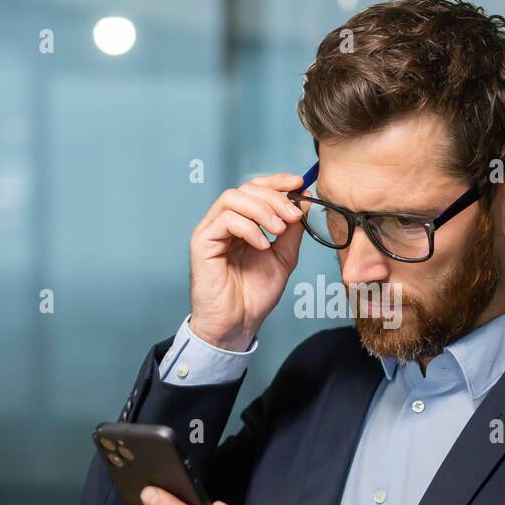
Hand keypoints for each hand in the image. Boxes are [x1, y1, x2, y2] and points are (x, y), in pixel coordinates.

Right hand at [188, 174, 306, 350]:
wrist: (238, 323)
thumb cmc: (255, 295)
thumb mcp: (284, 257)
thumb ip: (292, 230)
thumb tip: (303, 200)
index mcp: (243, 222)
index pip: (256, 188)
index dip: (276, 181)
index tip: (299, 184)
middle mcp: (224, 222)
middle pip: (246, 188)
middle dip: (274, 197)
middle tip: (293, 215)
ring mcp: (211, 230)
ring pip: (232, 198)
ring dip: (262, 209)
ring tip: (279, 230)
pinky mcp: (202, 242)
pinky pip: (225, 219)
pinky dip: (248, 227)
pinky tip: (262, 244)